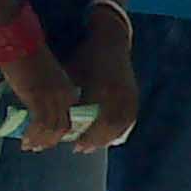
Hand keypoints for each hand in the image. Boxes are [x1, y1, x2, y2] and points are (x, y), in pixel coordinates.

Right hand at [0, 38, 79, 152]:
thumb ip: (44, 94)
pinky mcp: (40, 97)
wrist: (22, 43)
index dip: (63, 132)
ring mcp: (54, 97)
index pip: (72, 117)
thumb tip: (37, 108)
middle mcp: (66, 95)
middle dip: (52, 140)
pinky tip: (25, 141)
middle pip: (66, 126)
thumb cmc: (28, 58)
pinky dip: (33, 135)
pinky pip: (40, 124)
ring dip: (41, 141)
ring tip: (30, 147)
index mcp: (68, 89)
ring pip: (54, 129)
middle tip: (38, 148)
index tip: (51, 141)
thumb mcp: (42, 79)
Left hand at [71, 22, 137, 151]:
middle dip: (97, 139)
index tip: (74, 145)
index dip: (88, 135)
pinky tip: (109, 137)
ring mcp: (130, 93)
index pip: (99, 120)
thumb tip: (56, 119)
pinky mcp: (134, 94)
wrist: (111, 40)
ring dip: (109, 137)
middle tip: (80, 149)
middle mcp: (120, 92)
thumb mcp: (72, 74)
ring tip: (94, 146)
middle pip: (112, 125)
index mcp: (104, 88)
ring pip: (123, 123)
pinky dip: (120, 130)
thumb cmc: (85, 57)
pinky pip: (130, 117)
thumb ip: (69, 96)